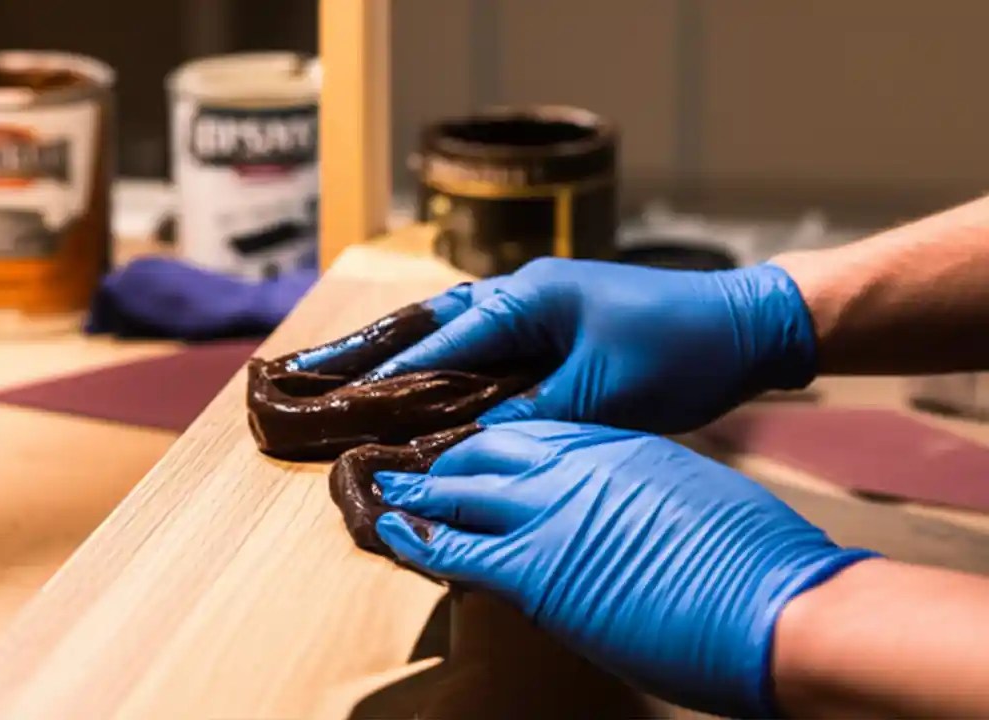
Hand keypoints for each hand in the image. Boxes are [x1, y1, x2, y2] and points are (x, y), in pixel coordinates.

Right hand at [367, 258, 818, 432]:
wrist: (745, 325)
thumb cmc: (679, 351)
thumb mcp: (601, 393)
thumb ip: (527, 416)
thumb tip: (458, 446)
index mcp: (526, 299)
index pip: (438, 347)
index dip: (384, 380)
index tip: (333, 404)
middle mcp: (521, 294)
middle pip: (427, 326)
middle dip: (369, 353)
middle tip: (305, 372)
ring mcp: (537, 306)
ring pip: (451, 330)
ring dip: (403, 353)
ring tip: (343, 373)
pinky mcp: (555, 325)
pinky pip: (484, 343)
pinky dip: (447, 361)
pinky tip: (426, 383)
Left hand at [373, 421, 875, 716]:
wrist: (777, 598)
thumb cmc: (757, 559)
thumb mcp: (692, 497)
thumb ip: (643, 492)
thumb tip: (620, 509)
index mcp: (617, 448)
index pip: (535, 434)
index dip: (493, 442)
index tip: (467, 448)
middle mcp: (577, 467)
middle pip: (490, 449)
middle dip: (444, 455)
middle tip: (407, 460)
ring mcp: (553, 513)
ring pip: (462, 490)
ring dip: (418, 490)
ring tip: (383, 490)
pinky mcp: (538, 568)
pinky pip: (458, 546)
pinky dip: (417, 536)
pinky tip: (391, 530)